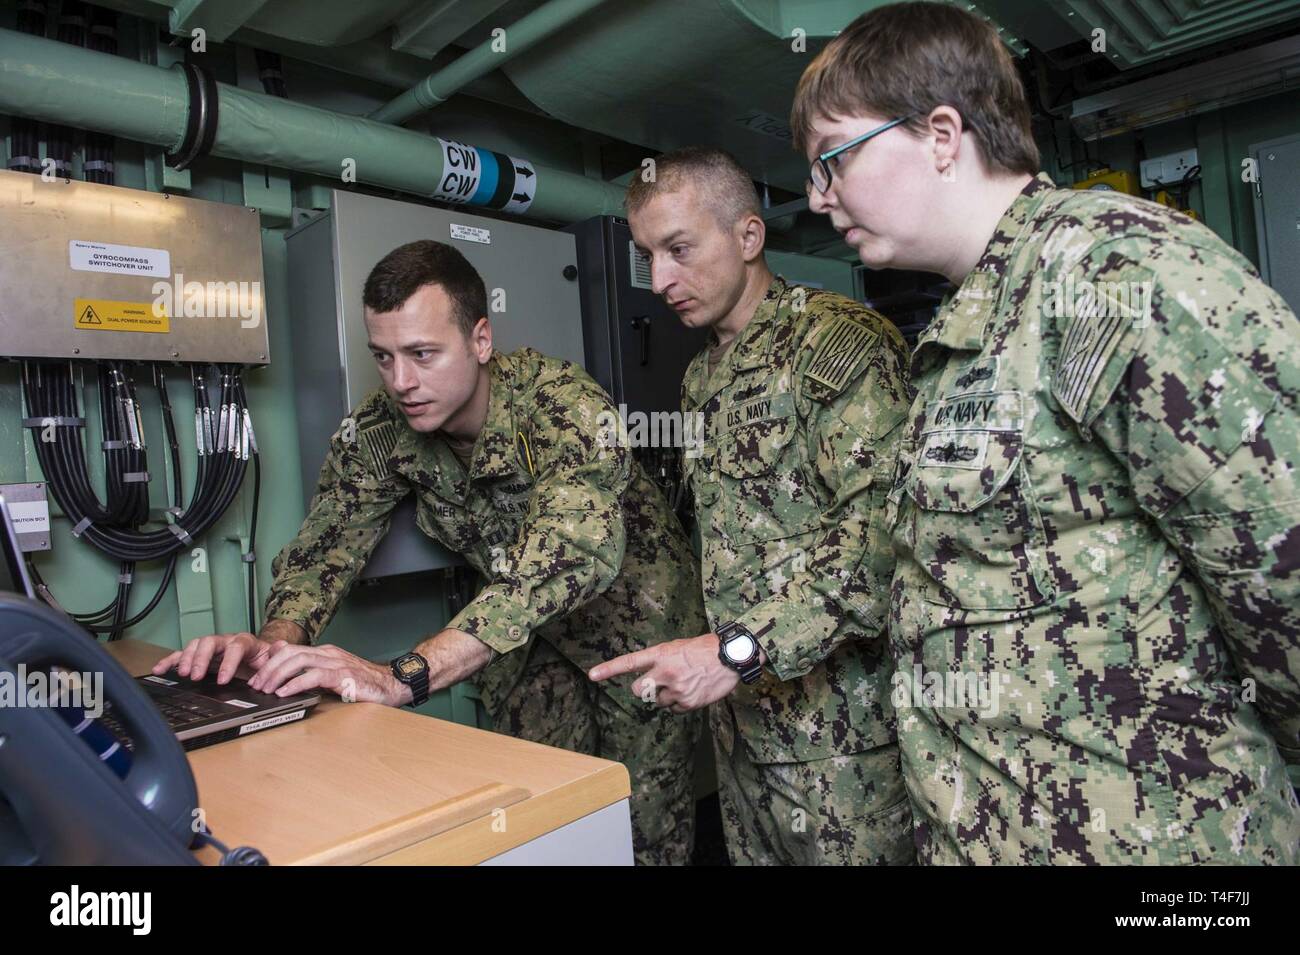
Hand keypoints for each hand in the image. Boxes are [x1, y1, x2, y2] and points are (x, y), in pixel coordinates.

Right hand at [151, 632, 275, 684]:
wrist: (258, 656)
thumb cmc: (263, 659)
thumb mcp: (273, 659)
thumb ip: (276, 654)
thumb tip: (279, 647)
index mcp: (245, 642)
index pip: (236, 647)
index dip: (228, 662)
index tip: (222, 680)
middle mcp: (226, 641)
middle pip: (210, 642)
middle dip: (201, 658)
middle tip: (195, 675)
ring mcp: (212, 647)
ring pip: (195, 645)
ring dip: (186, 658)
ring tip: (181, 673)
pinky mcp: (200, 655)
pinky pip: (182, 654)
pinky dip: (170, 660)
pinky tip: (160, 668)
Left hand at [247, 643, 410, 705]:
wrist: (393, 684)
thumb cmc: (365, 683)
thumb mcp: (334, 676)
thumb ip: (314, 672)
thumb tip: (289, 676)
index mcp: (325, 652)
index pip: (290, 650)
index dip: (270, 662)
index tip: (257, 677)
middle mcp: (328, 653)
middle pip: (290, 653)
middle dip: (268, 669)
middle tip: (256, 685)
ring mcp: (336, 662)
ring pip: (298, 661)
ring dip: (277, 675)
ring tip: (265, 689)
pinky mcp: (343, 675)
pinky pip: (314, 676)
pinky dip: (295, 683)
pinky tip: (285, 693)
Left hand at [587, 633, 741, 712]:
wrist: (730, 657)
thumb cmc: (703, 649)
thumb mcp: (677, 647)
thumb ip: (660, 661)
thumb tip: (647, 679)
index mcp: (661, 654)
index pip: (630, 662)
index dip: (609, 669)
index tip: (592, 675)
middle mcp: (665, 672)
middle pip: (638, 690)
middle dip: (644, 690)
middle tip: (658, 683)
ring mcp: (676, 689)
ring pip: (657, 702)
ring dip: (666, 696)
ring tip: (684, 683)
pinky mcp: (688, 702)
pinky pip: (674, 710)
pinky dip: (680, 704)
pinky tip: (692, 691)